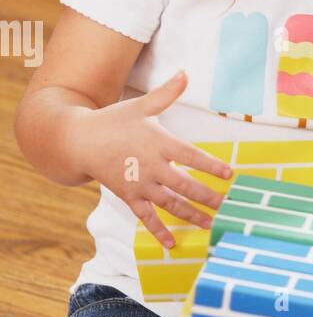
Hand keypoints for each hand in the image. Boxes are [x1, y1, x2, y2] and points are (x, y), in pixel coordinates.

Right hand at [71, 70, 232, 247]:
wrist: (79, 140)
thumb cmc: (114, 121)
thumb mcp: (141, 105)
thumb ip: (167, 93)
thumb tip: (186, 72)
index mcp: (158, 142)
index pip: (190, 156)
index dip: (210, 165)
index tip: (230, 175)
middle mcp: (151, 166)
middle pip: (184, 184)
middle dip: (208, 196)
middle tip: (228, 207)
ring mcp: (139, 184)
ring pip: (169, 203)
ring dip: (191, 215)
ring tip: (210, 225)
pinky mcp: (129, 196)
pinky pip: (146, 217)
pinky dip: (158, 231)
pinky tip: (172, 243)